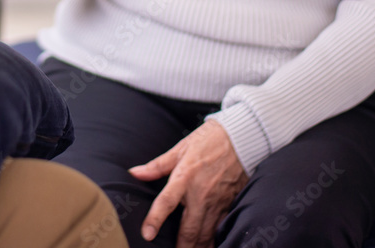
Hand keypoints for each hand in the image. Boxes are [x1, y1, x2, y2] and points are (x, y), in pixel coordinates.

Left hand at [130, 121, 247, 247]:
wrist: (240, 138)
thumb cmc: (208, 141)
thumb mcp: (180, 148)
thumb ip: (157, 166)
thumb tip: (134, 172)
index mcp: (185, 177)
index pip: (166, 202)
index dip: (155, 219)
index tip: (147, 235)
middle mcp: (201, 193)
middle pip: (189, 229)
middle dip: (182, 247)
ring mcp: (217, 201)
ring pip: (206, 234)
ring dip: (197, 247)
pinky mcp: (229, 203)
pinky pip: (221, 228)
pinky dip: (214, 240)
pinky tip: (209, 246)